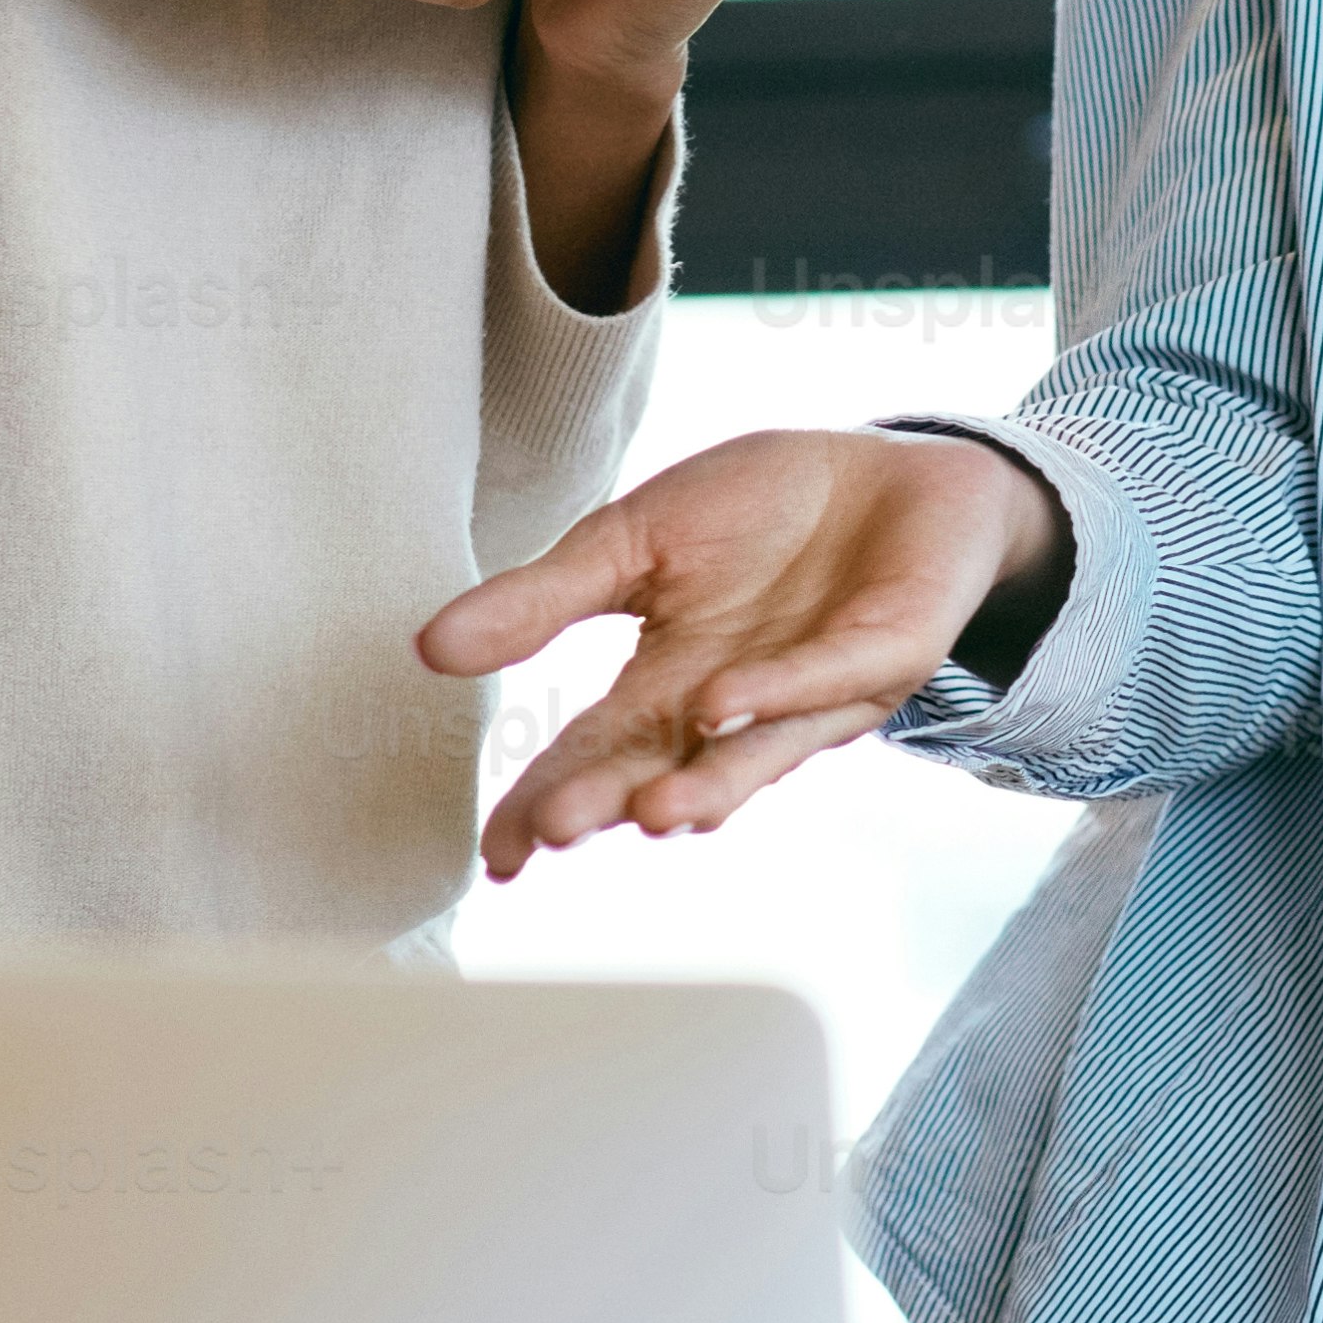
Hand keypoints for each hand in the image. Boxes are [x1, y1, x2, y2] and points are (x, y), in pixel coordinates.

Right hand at [421, 424, 1061, 870]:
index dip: (546, 800)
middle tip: (553, 831)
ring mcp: (816, 691)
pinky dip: (776, 691)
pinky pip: (828, 677)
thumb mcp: (632, 540)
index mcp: (673, 682)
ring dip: (702, 787)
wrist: (892, 467)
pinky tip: (718, 702)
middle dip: (612, 801)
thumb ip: (545, 599)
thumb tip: (430, 650)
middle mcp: (740, 707)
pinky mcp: (886, 652)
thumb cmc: (763, 510)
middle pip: (665, 768)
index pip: (596, 753)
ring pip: (755, 754)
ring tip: (647, 814)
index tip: (500, 854)